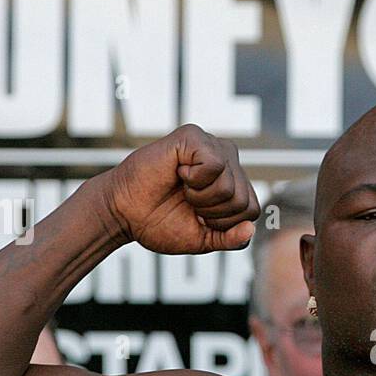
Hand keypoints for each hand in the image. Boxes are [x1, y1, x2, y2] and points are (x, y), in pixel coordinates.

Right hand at [101, 125, 259, 253]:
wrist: (124, 214)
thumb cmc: (160, 223)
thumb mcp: (204, 239)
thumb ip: (231, 239)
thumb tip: (250, 229)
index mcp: (234, 182)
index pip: (252, 210)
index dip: (224, 223)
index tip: (198, 217)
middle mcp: (227, 160)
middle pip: (243, 200)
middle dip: (212, 213)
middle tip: (188, 203)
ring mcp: (212, 145)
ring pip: (230, 185)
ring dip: (201, 198)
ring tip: (182, 189)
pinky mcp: (194, 136)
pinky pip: (215, 165)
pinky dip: (195, 180)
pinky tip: (179, 173)